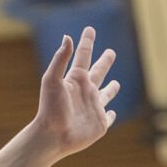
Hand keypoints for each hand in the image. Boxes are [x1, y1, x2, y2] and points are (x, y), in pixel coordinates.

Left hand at [31, 26, 120, 154]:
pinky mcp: (99, 124)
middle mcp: (85, 92)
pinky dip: (110, 115)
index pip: (83, 56)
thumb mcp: (52, 80)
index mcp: (75, 80)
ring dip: (111, 89)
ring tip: (116, 83)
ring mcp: (93, 108)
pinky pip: (107, 118)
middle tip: (110, 52)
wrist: (51, 136)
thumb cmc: (50, 108)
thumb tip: (68, 37)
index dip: (87, 42)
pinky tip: (111, 113)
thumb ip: (60, 59)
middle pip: (98, 72)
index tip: (89, 30)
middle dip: (105, 62)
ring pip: (105, 95)